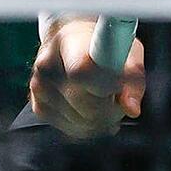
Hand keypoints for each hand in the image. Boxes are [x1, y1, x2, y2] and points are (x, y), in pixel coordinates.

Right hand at [29, 17, 145, 137]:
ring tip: (103, 99)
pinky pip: (71, 130)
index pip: (82, 72)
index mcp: (69, 42)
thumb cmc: (102, 44)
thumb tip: (132, 108)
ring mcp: (39, 87)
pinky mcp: (38, 106)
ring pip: (81, 124)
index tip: (117, 86)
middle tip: (116, 96)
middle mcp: (47, 64)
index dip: (105, 87)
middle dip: (110, 109)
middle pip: (87, 107)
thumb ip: (133, 75)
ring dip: (100, 120)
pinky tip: (88, 108)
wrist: (72, 40)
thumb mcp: (126, 48)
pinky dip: (86, 126)